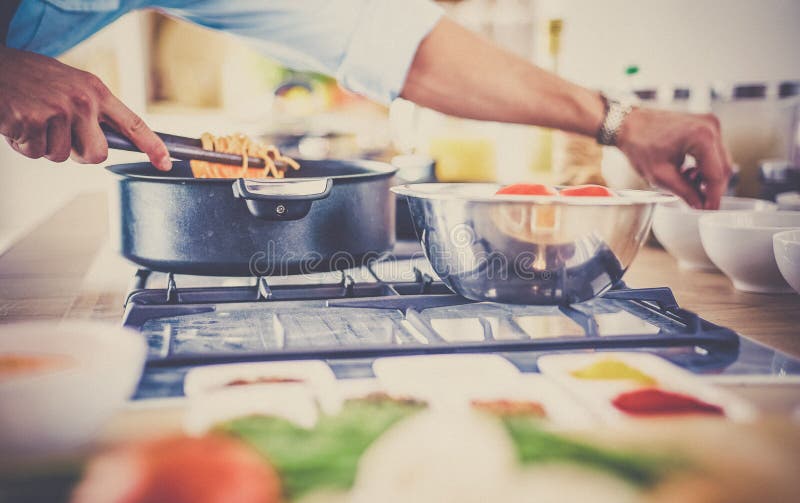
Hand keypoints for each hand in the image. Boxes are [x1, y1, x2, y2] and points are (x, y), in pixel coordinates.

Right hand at [0, 47, 170, 169]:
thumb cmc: (30, 77)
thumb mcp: (70, 85)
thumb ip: (90, 110)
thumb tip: (103, 143)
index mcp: (95, 91)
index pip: (133, 124)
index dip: (153, 146)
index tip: (166, 163)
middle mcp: (82, 101)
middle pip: (97, 154)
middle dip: (78, 153)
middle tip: (58, 133)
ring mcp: (57, 111)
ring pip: (61, 156)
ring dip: (44, 145)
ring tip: (32, 119)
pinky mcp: (31, 121)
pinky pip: (34, 152)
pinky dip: (22, 143)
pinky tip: (16, 120)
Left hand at [616, 108, 731, 208]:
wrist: (628, 123)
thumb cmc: (639, 143)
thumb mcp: (660, 175)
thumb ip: (684, 192)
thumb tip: (699, 205)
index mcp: (702, 137)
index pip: (716, 174)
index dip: (714, 196)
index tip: (710, 209)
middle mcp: (710, 126)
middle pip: (722, 167)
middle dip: (712, 188)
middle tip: (701, 203)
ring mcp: (709, 123)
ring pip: (719, 160)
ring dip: (708, 177)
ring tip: (688, 185)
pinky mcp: (704, 125)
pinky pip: (712, 151)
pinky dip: (704, 165)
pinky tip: (689, 173)